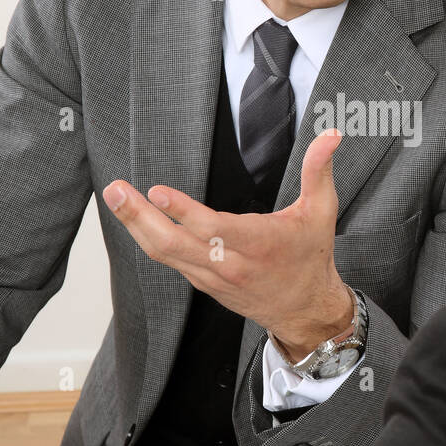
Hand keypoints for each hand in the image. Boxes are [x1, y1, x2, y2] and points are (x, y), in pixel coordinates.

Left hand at [102, 128, 352, 353]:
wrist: (304, 311)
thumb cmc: (311, 258)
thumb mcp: (321, 212)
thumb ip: (319, 170)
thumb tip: (330, 135)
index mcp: (258, 243)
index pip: (213, 229)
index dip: (183, 212)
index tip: (157, 192)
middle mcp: (229, 263)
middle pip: (174, 244)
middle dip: (140, 217)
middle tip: (115, 191)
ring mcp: (212, 276)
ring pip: (165, 253)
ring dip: (136, 225)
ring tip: (115, 198)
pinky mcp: (203, 282)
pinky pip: (170, 259)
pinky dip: (149, 238)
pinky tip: (135, 218)